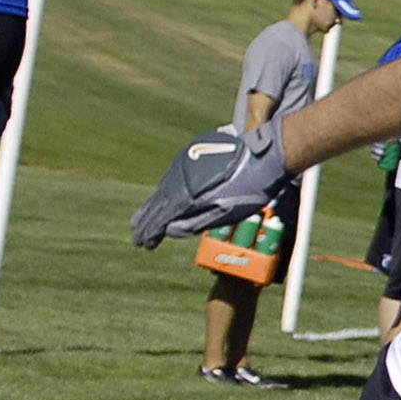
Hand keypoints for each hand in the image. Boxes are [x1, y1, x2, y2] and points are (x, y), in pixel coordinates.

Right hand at [131, 121, 288, 247]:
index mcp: (185, 196)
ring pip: (161, 190)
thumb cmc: (251, 189)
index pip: (160, 218)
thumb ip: (197, 223)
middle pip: (156, 204)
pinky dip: (162, 192)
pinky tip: (161, 199)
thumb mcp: (227, 213)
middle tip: (137, 237)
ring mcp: (182, 165)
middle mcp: (178, 178)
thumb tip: (169, 231)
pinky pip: (169, 179)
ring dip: (151, 207)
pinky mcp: (189, 157)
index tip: (142, 244)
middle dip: (145, 222)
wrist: (263, 155)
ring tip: (140, 221)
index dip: (150, 232)